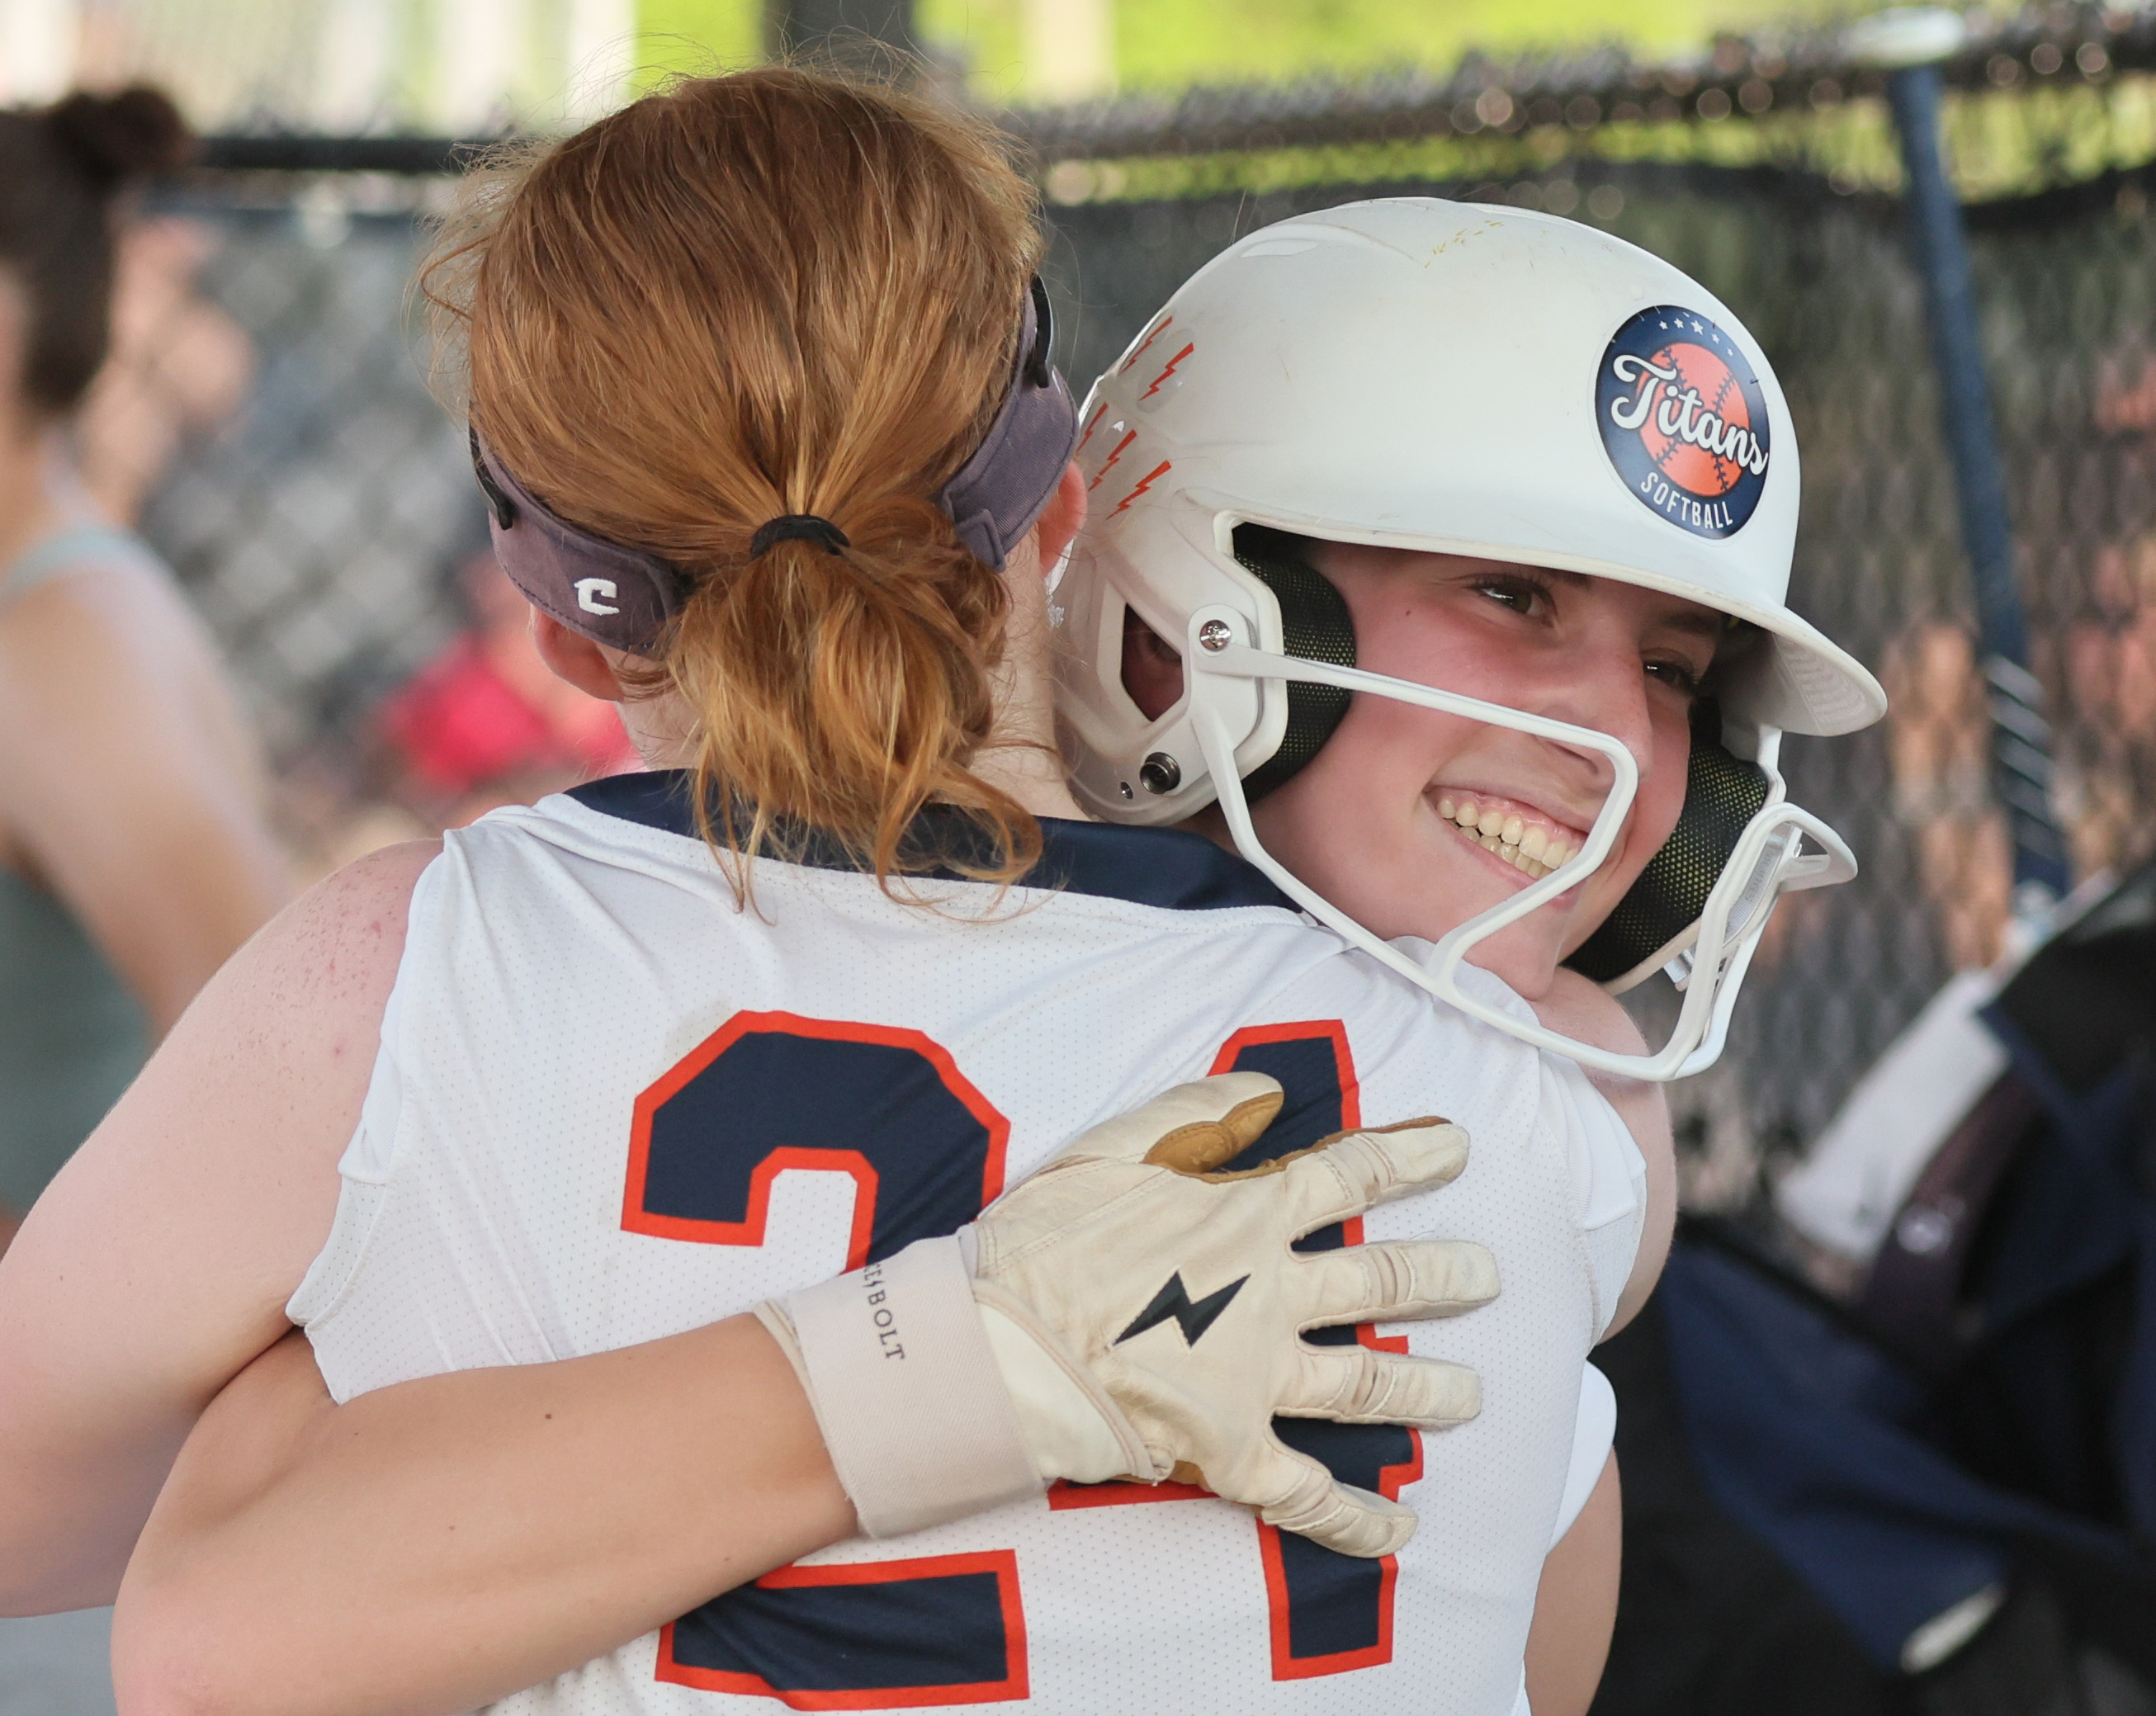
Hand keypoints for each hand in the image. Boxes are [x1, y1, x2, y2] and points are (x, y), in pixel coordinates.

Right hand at [969, 1072, 1495, 1555]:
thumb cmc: (1043, 1242)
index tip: (1461, 1147)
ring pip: (1366, 1384)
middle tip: (1491, 1278)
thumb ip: (1195, 1116)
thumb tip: (1269, 1091)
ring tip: (1473, 1396)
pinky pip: (1309, 1493)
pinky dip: (1358, 1518)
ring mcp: (1257, 1375)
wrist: (997, 1346)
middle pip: (1383, 1282)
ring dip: (1427, 1390)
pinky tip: (1402, 1531)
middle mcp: (1270, 1294)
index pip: (1351, 1174)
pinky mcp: (1232, 1449)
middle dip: (1446, 1277)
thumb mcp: (1114, 1150)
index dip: (1412, 1156)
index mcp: (1247, 1216)